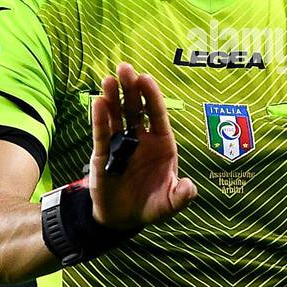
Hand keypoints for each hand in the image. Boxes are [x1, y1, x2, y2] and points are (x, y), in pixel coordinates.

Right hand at [87, 62, 197, 231]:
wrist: (122, 218)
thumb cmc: (149, 206)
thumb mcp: (168, 205)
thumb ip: (180, 197)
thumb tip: (189, 188)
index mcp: (161, 144)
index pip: (157, 115)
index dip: (152, 96)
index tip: (146, 78)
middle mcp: (140, 139)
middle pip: (136, 109)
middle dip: (131, 89)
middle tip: (125, 68)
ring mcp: (120, 144)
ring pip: (116, 116)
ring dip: (113, 97)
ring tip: (109, 79)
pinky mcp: (102, 154)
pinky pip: (101, 134)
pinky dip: (99, 119)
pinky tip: (97, 102)